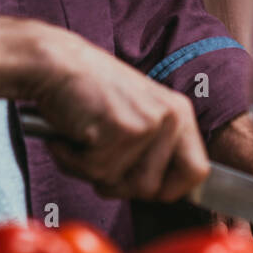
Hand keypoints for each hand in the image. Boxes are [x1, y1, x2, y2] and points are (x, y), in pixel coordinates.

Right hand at [24, 22, 208, 201]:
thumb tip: (162, 190)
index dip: (169, 189)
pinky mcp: (119, 130)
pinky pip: (94, 171)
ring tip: (84, 137)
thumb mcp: (138, 113)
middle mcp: (170, 117)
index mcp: (180, 113)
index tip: (143, 185)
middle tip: (99, 155)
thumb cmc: (89, 91)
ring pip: (120, 185)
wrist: (55, 62)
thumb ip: (155, 147)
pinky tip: (71, 131)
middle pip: (152, 190)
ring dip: (91, 169)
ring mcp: (146, 124)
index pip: (197, 171)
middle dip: (118, 183)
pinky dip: (72, 159)